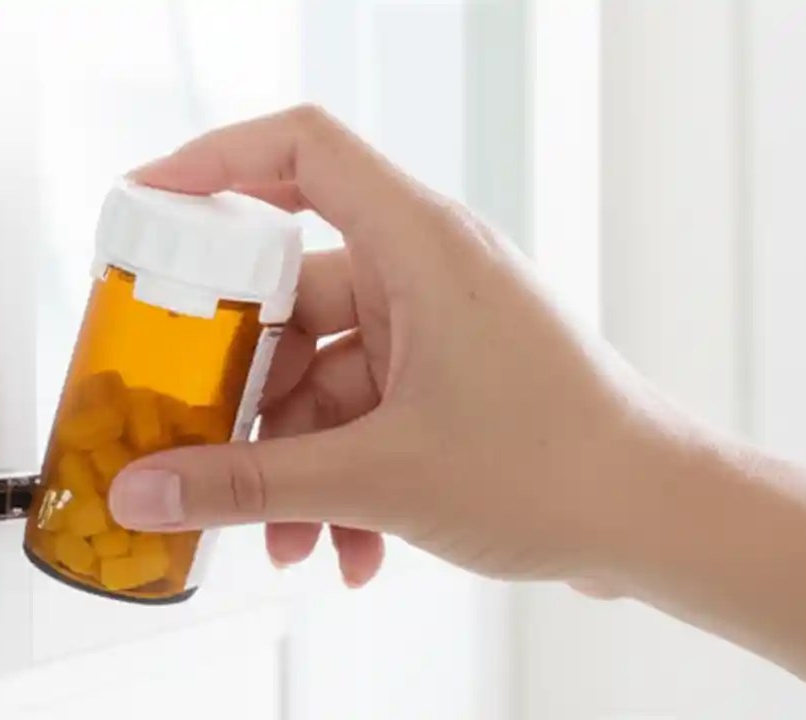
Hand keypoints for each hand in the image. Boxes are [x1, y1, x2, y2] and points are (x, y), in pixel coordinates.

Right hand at [106, 105, 678, 589]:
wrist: (659, 520)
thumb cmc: (561, 467)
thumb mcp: (379, 476)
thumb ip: (250, 484)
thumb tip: (150, 491)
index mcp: (418, 242)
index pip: (300, 151)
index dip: (213, 162)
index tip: (146, 207)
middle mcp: (425, 268)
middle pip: (288, 290)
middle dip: (242, 387)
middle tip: (193, 439)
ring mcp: (436, 323)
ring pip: (321, 369)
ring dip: (292, 456)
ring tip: (286, 533)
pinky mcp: (445, 375)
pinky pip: (360, 407)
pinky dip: (340, 472)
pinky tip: (346, 544)